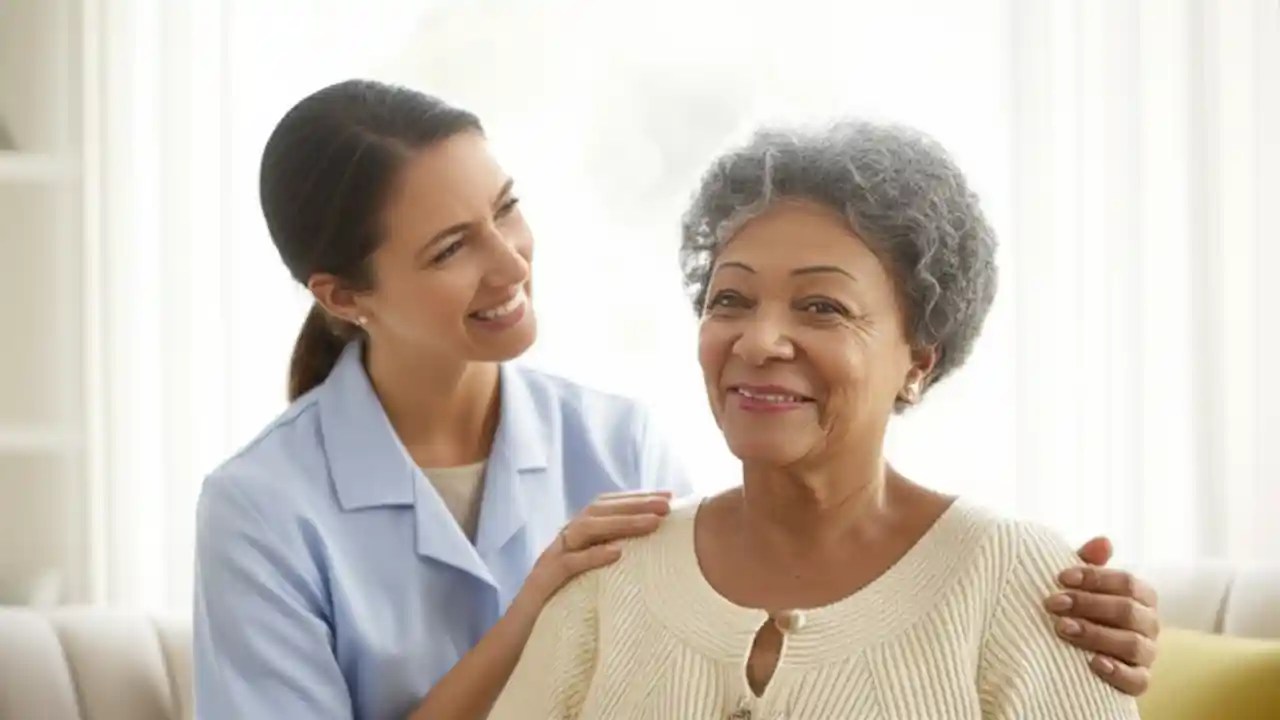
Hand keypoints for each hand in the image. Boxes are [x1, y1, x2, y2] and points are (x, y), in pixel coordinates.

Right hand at [518, 490, 671, 608]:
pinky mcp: (544, 582)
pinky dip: (592, 556)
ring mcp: (551, 559)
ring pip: (586, 529)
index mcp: (574, 537)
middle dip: (635, 505)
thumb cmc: (561, 607)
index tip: (669, 497)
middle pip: (598, 511)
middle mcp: (563, 541)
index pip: (605, 506)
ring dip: (622, 523)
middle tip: (667, 506)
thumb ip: (609, 559)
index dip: (636, 497)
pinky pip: (568, 564)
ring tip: (653, 524)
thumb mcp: (588, 578)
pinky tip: (618, 553)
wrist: (519, 637)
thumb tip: (650, 549)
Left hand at [1044, 536, 1160, 695]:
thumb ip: (1090, 563)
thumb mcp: (1079, 585)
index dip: (1095, 577)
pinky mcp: (1139, 682)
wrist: (1075, 654)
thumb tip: (1103, 541)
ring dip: (1096, 635)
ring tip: (1064, 629)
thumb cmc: (1080, 610)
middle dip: (1088, 604)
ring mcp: (1147, 655)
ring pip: (1133, 645)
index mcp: (1141, 597)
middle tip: (1053, 604)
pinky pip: (1138, 680)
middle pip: (1129, 611)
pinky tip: (1093, 663)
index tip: (1060, 577)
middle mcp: (1149, 625)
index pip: (1127, 583)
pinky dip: (1117, 672)